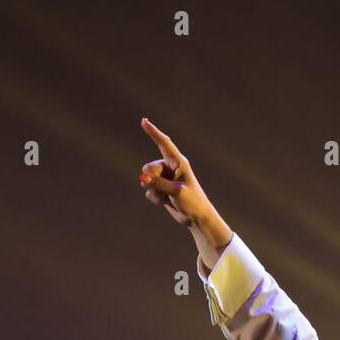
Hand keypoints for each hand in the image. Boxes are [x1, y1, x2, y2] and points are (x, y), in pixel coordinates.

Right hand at [138, 117, 231, 257]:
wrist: (197, 218)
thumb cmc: (193, 202)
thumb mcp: (176, 191)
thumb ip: (159, 184)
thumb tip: (142, 178)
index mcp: (179, 162)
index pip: (164, 144)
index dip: (154, 132)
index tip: (144, 121)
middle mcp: (171, 168)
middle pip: (149, 167)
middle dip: (150, 178)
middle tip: (161, 187)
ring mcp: (165, 179)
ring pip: (147, 180)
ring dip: (154, 190)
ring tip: (167, 197)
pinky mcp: (161, 189)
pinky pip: (149, 190)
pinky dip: (155, 198)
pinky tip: (165, 202)